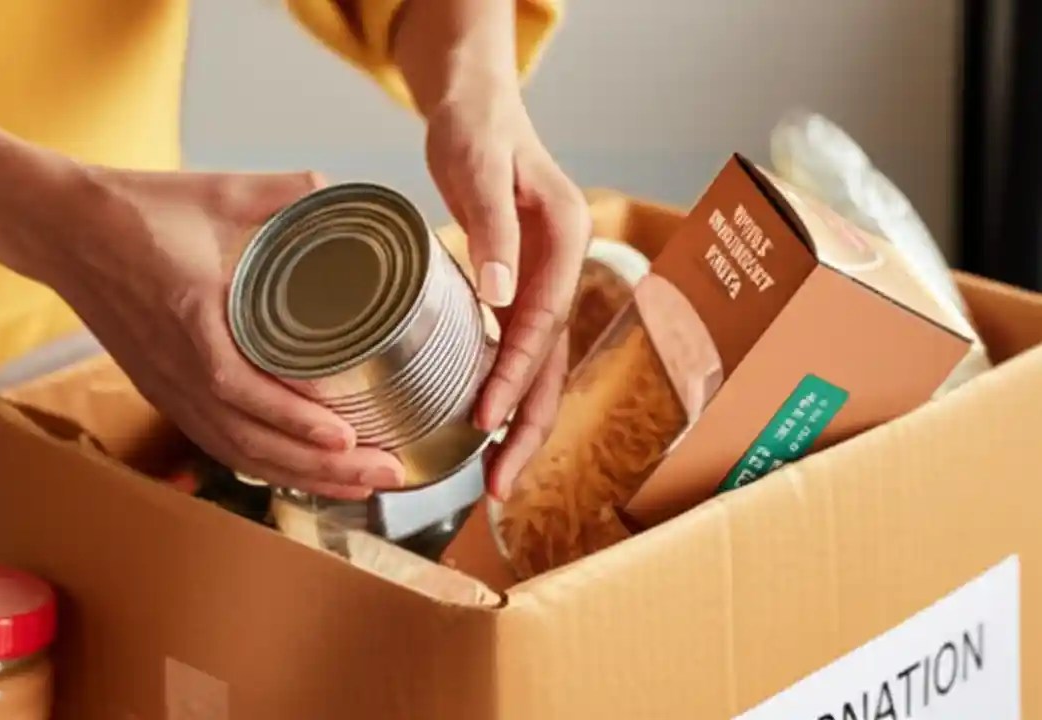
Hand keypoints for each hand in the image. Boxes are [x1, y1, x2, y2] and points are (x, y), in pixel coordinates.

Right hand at [34, 169, 404, 498]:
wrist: (64, 230)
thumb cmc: (142, 209)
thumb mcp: (219, 190)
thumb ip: (286, 192)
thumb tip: (343, 194)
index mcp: (192, 315)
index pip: (240, 384)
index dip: (294, 416)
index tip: (348, 433)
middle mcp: (178, 365)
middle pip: (251, 438)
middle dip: (323, 464)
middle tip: (387, 471)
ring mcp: (169, 387)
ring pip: (239, 451)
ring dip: (304, 476)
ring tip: (363, 485)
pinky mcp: (166, 394)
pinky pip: (220, 444)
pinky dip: (267, 466)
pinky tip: (309, 476)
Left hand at [395, 0, 590, 496]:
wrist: (479, 105)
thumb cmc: (477, 127)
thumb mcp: (478, 165)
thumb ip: (493, 229)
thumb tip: (499, 297)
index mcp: (564, 241)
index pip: (543, 323)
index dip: (515, 375)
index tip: (485, 418)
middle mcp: (562, 269)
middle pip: (552, 362)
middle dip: (528, 426)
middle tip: (499, 486)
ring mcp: (543, 282)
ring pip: (539, 366)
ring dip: (519, 422)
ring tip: (494, 479)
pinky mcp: (519, 288)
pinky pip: (518, 352)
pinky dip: (504, 391)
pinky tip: (483, 426)